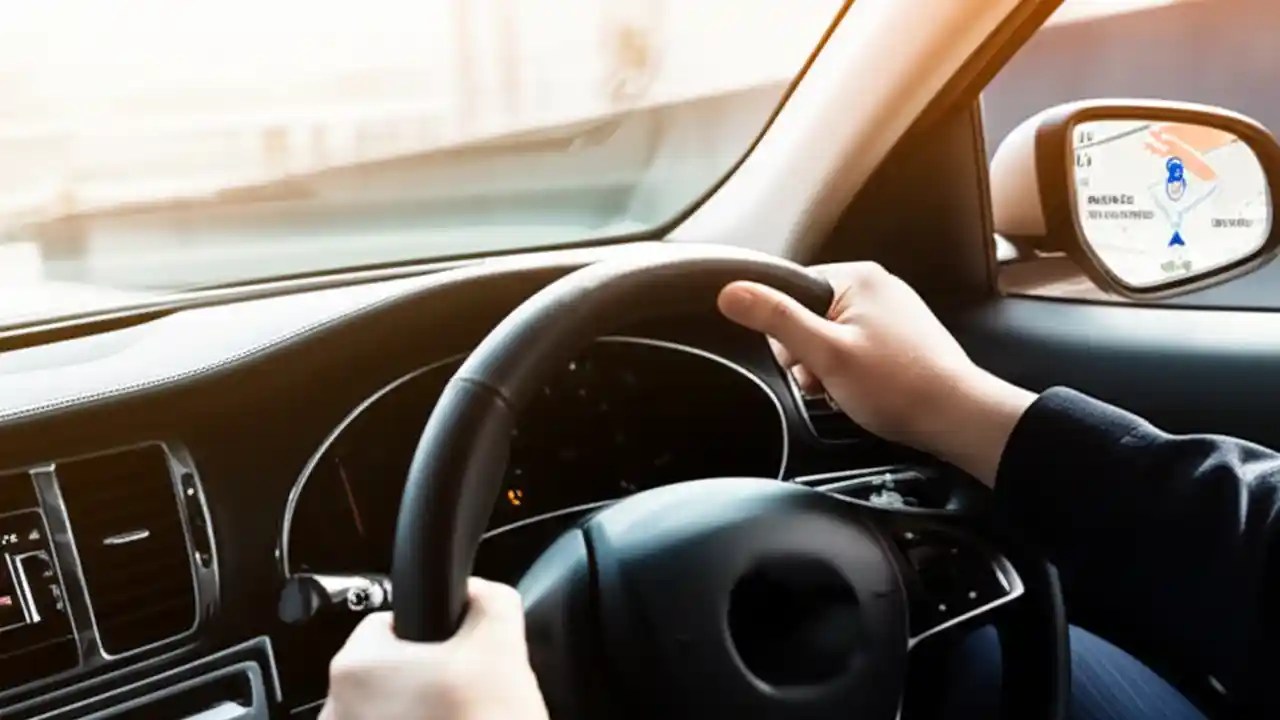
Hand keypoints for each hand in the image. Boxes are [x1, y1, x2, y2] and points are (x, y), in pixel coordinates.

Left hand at [320, 578, 548, 719]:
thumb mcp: (503, 647)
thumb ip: (488, 600)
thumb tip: (478, 593)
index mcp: (357, 668)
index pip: (389, 623)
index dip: (435, 635)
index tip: (459, 659)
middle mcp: (336, 713)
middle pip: (389, 677)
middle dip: (426, 685)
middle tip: (467, 704)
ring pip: (388, 719)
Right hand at [717, 262, 1034, 484]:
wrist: (957, 418)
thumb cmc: (900, 387)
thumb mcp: (826, 353)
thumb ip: (776, 319)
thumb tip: (731, 291)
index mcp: (856, 278)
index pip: (789, 293)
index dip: (786, 335)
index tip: (805, 360)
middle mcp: (875, 286)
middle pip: (807, 318)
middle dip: (809, 357)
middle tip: (829, 379)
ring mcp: (889, 312)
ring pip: (829, 339)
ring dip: (828, 370)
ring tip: (851, 388)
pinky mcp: (898, 337)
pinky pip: (853, 349)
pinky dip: (850, 374)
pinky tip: (864, 391)